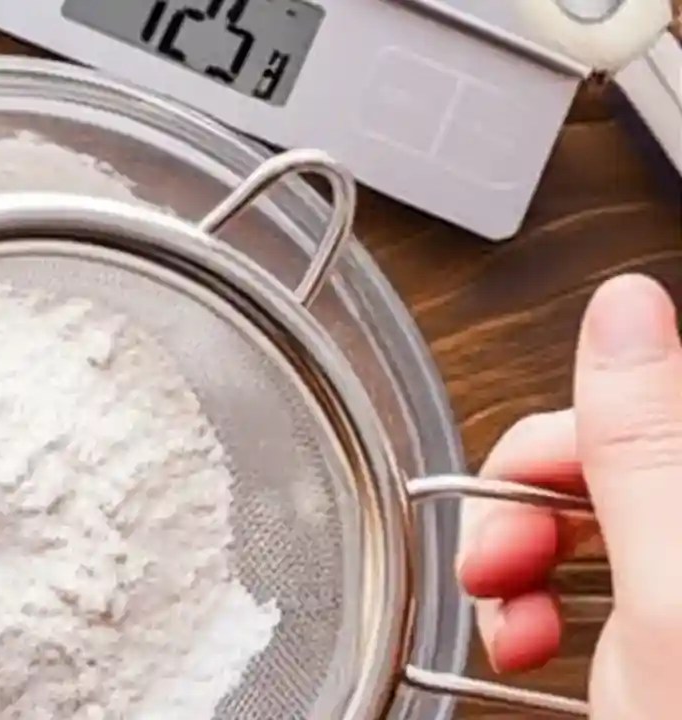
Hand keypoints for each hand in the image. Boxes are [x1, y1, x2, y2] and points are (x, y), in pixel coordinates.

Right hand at [458, 274, 681, 717]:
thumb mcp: (679, 600)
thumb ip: (649, 445)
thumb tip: (626, 306)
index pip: (640, 401)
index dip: (551, 448)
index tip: (503, 506)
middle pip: (605, 463)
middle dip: (524, 515)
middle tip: (494, 574)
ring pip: (586, 525)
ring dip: (520, 570)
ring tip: (508, 630)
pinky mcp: (665, 632)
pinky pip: (585, 586)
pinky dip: (536, 611)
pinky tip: (528, 649)